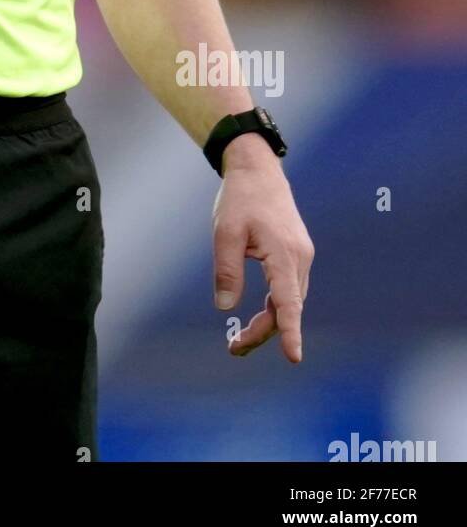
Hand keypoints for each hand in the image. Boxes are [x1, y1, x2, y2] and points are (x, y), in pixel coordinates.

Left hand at [212, 139, 314, 361]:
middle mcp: (299, 258)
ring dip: (270, 321)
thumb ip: (227, 270)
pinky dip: (276, 306)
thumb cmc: (241, 198)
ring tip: (240, 339)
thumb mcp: (225, 232)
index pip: (288, 302)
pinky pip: (289, 288)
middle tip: (234, 348)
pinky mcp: (296, 253)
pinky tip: (260, 315)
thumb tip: (225, 308)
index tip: (293, 357)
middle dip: (264, 332)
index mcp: (283, 253)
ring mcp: (301, 256)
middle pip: (287, 307)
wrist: (258, 170)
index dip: (289, 331)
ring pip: (290, 300)